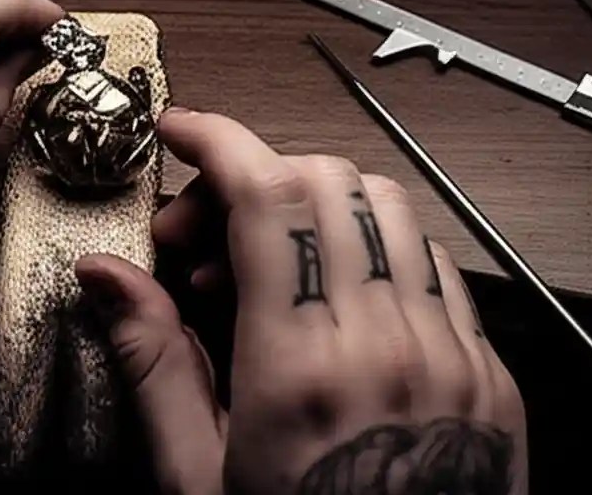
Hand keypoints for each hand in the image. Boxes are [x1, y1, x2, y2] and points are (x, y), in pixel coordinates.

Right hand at [76, 108, 527, 493]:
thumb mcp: (199, 478)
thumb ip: (151, 361)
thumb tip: (102, 277)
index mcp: (302, 368)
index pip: (269, 194)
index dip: (216, 139)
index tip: (178, 131)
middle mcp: (388, 342)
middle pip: (326, 179)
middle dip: (249, 179)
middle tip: (200, 239)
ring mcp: (452, 351)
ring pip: (386, 206)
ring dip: (313, 209)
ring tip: (262, 275)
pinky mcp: (488, 370)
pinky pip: (433, 262)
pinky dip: (373, 248)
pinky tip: (333, 302)